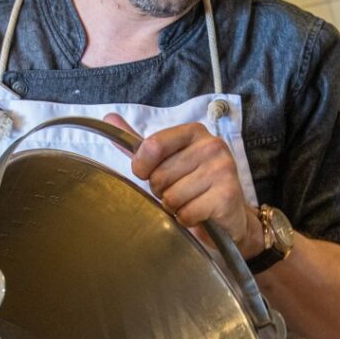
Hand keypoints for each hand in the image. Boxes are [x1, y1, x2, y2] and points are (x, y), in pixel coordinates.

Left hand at [103, 113, 261, 255]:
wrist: (229, 215)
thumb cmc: (194, 185)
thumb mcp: (169, 161)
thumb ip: (142, 145)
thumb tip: (109, 118)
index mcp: (194, 132)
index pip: (152, 146)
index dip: (142, 167)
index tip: (149, 174)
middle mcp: (212, 146)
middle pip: (160, 176)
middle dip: (162, 191)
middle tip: (179, 191)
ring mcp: (222, 170)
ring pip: (172, 197)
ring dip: (175, 208)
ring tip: (190, 202)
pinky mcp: (227, 196)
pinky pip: (186, 214)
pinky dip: (187, 220)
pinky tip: (199, 214)